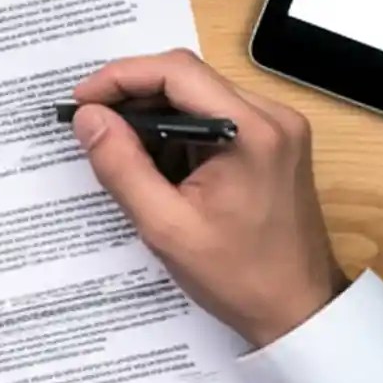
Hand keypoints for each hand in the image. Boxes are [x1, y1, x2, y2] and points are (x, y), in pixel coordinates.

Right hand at [71, 50, 348, 346]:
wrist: (300, 310)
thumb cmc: (239, 277)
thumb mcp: (166, 227)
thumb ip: (122, 166)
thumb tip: (89, 118)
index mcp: (251, 131)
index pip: (177, 72)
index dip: (121, 76)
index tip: (83, 100)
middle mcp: (272, 116)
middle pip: (188, 78)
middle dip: (134, 95)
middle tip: (92, 124)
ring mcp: (278, 127)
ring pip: (200, 95)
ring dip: (156, 115)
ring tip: (121, 150)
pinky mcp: (275, 141)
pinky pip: (216, 116)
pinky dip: (180, 131)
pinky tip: (158, 164)